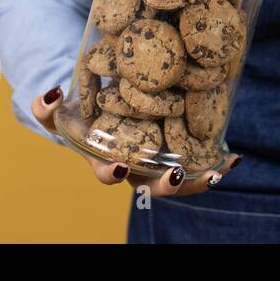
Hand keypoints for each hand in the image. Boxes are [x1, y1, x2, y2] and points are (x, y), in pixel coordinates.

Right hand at [33, 87, 239, 196]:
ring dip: (197, 180)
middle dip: (164, 185)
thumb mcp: (64, 106)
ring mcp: (158, 161)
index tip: (118, 166)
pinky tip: (232, 159)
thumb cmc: (85, 106)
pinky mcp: (180, 150)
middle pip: (148, 185)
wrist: (106, 98)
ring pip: (179, 180)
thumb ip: (47, 106)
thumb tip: (51, 95)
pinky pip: (199, 163)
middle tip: (176, 175)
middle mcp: (134, 165)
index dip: (111, 172)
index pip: (105, 171)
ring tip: (215, 174)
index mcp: (105, 157)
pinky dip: (216, 164)